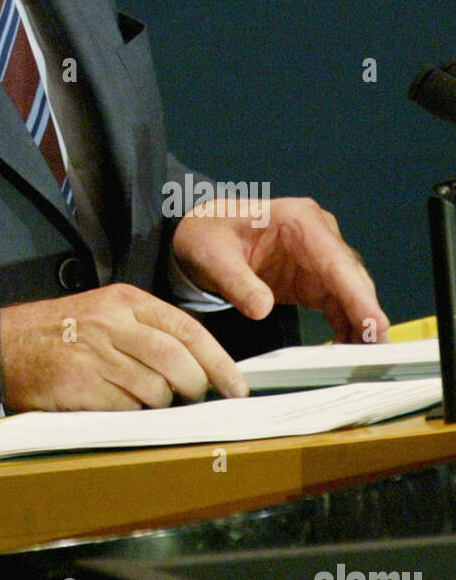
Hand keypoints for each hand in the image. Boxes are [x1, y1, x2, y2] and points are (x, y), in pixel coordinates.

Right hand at [0, 283, 248, 412]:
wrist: (3, 346)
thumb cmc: (60, 333)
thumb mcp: (104, 313)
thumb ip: (147, 331)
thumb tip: (197, 366)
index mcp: (125, 300)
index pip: (187, 329)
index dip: (219, 362)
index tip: (236, 387)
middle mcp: (113, 322)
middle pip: (177, 361)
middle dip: (194, 388)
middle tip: (193, 400)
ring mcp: (95, 353)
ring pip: (155, 390)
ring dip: (160, 405)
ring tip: (142, 400)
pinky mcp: (80, 384)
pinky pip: (125, 409)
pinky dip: (130, 415)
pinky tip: (116, 405)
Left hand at [172, 195, 388, 343]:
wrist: (201, 235)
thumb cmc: (208, 234)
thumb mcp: (214, 257)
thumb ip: (238, 283)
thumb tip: (260, 309)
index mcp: (299, 219)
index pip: (336, 260)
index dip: (358, 294)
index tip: (376, 324)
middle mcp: (319, 235)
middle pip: (352, 278)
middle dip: (367, 315)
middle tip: (379, 351)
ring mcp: (319, 258)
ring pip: (351, 295)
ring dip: (360, 326)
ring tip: (368, 359)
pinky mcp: (314, 280)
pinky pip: (338, 306)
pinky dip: (345, 327)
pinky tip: (348, 350)